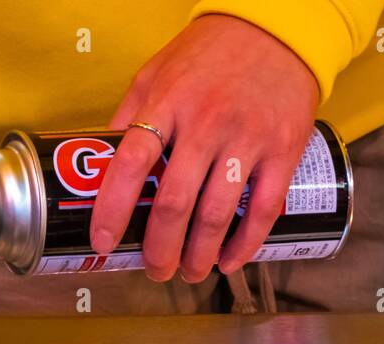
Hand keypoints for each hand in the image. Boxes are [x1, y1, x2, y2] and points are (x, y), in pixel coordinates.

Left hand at [89, 14, 318, 282]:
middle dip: (161, 249)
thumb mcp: (157, 72)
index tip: (104, 242)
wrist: (276, 30)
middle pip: (176, 203)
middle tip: (156, 271)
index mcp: (167, 103)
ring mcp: (247, 139)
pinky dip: (244, 244)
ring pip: (217, 214)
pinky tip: (229, 260)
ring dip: (200, 255)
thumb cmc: (210, 54)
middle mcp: (206, 123)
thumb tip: (101, 164)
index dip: (113, 209)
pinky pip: (262, 210)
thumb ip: (131, 116)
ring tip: (190, 273)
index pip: (132, 164)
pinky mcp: (282, 151)